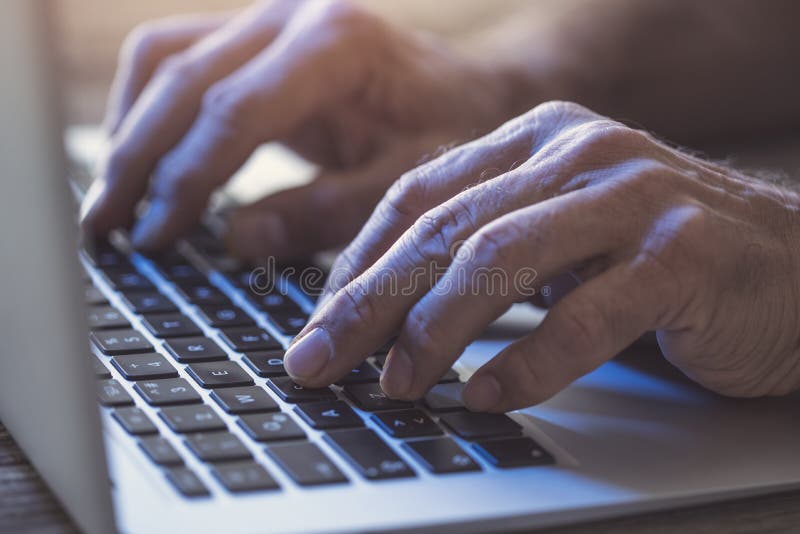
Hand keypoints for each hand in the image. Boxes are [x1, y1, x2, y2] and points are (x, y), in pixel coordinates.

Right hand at [81, 0, 509, 258]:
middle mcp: (294, 15)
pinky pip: (178, 60)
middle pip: (181, 80)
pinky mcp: (257, 38)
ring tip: (110, 203)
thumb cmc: (453, 134)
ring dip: (127, 130)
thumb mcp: (410, 184)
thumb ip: (331, 212)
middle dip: (136, 160)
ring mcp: (270, 18)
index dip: (185, 179)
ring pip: (163, 59)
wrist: (474, 89)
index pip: (233, 111)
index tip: (153, 238)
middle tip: (104, 230)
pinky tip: (139, 161)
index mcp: (338, 44)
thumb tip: (233, 240)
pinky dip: (147, 109)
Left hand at [284, 101, 799, 410]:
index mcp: (535, 140)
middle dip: (371, 304)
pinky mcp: (685, 253)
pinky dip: (529, 362)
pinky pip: (587, 314)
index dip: (357, 262)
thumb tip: (382, 313)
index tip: (315, 323)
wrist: (792, 265)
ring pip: (502, 262)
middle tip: (318, 363)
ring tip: (396, 387)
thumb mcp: (556, 237)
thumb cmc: (655, 258)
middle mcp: (578, 153)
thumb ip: (483, 252)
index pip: (418, 196)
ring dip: (435, 332)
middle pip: (446, 230)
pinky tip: (486, 398)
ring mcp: (633, 196)